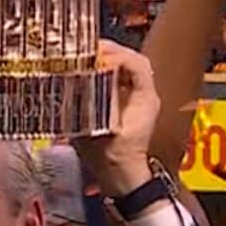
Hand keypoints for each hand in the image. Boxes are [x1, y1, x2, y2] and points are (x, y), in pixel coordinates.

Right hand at [73, 41, 159, 197]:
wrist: (120, 176)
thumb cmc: (112, 157)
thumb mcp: (97, 129)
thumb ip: (91, 103)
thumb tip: (81, 78)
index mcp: (145, 98)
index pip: (137, 64)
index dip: (117, 55)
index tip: (96, 56)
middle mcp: (145, 94)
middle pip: (131, 60)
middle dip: (109, 52)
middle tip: (86, 50)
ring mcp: (137, 98)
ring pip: (125, 67)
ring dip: (106, 59)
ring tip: (85, 56)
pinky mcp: (127, 102)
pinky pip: (118, 78)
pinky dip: (104, 70)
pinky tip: (88, 70)